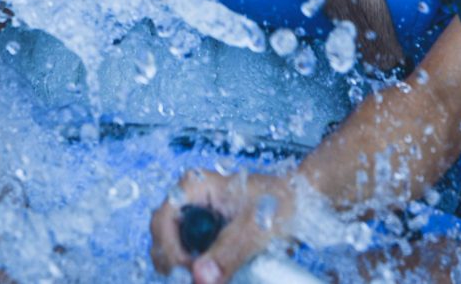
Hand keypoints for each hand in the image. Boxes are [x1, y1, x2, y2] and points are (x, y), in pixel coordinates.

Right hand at [150, 169, 293, 282]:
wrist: (299, 203)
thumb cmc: (280, 202)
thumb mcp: (256, 228)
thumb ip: (230, 253)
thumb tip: (200, 279)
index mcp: (195, 186)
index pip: (162, 220)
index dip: (170, 251)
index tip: (189, 272)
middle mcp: (190, 200)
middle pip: (162, 237)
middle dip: (175, 264)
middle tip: (200, 280)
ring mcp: (196, 218)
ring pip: (172, 250)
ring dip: (186, 269)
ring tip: (212, 278)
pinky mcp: (205, 235)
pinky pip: (189, 257)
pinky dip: (197, 271)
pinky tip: (215, 276)